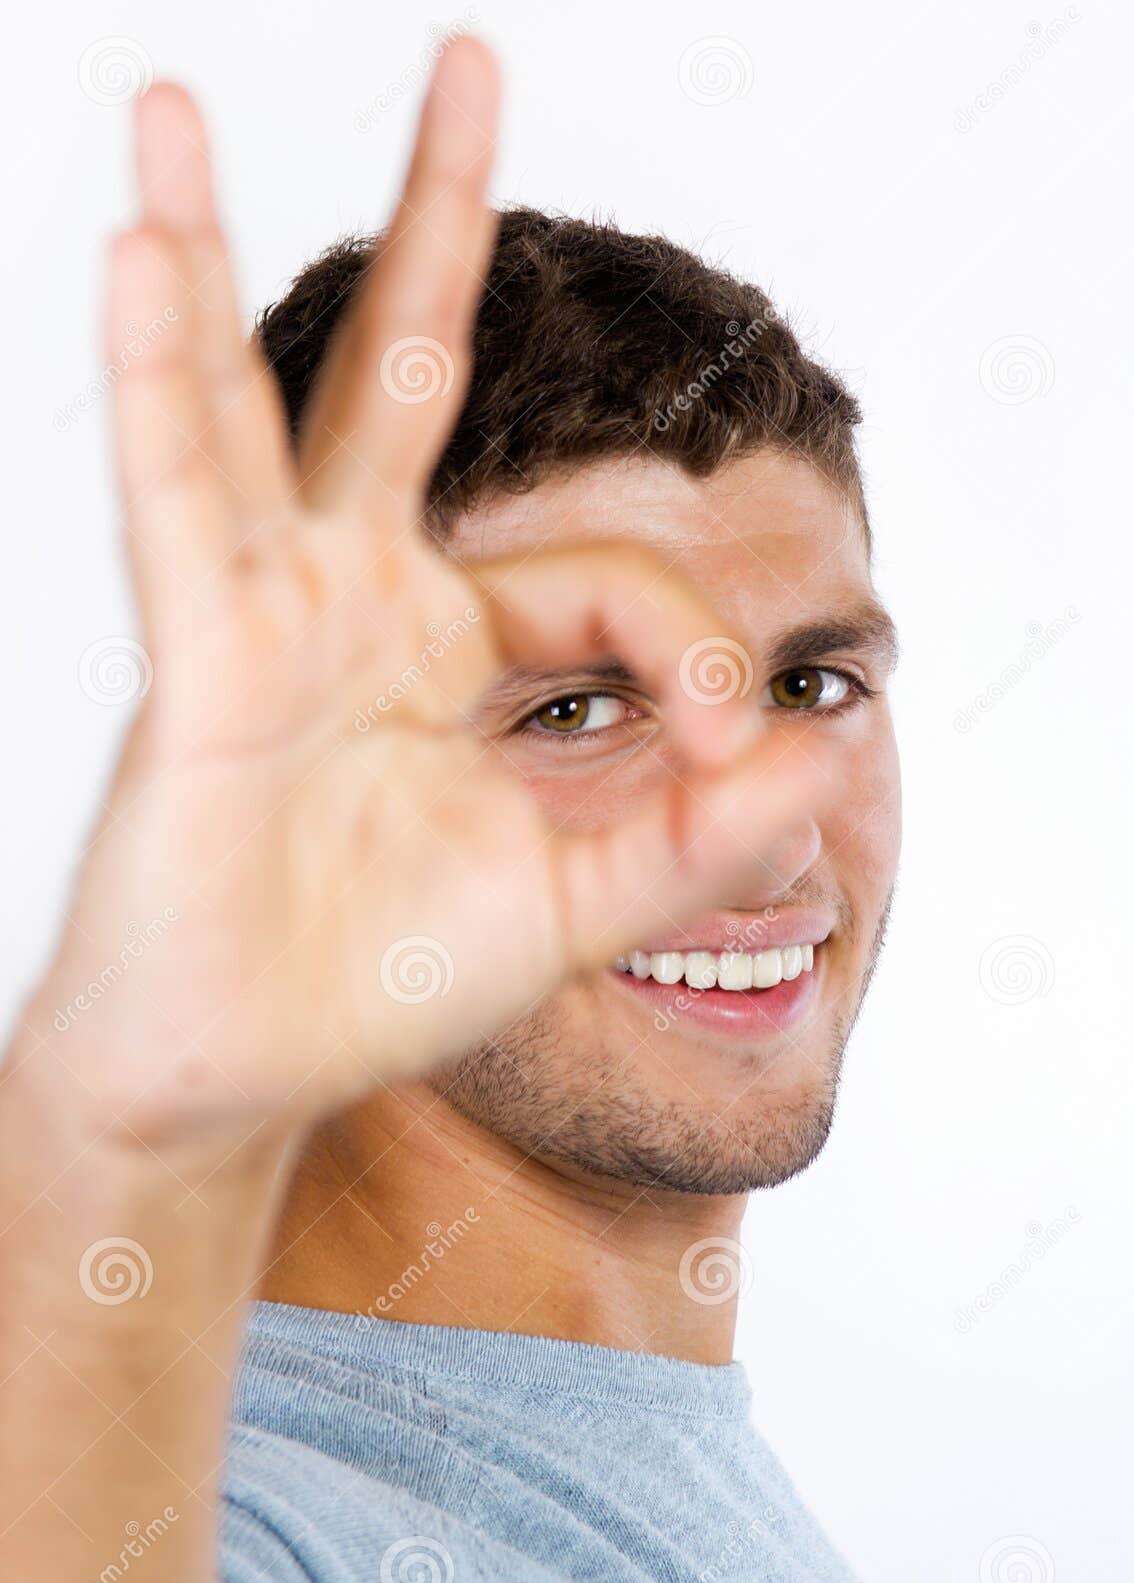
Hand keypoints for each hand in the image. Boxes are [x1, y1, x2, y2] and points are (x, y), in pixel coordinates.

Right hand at [27, 40, 822, 1132]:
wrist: (247, 1067)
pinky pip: (183, 509)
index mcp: (453, 649)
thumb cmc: (389, 979)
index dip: (697, 639)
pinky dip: (161, 389)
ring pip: (251, 405)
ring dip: (202, 251)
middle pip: (407, 372)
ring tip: (165, 110)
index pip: (610, 577)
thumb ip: (705, 829)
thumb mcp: (581, 902)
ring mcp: (273, 619)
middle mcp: (359, 602)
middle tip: (472, 61)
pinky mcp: (205, 666)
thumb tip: (834, 737)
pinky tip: (136, 257)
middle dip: (448, 219)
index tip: (727, 744)